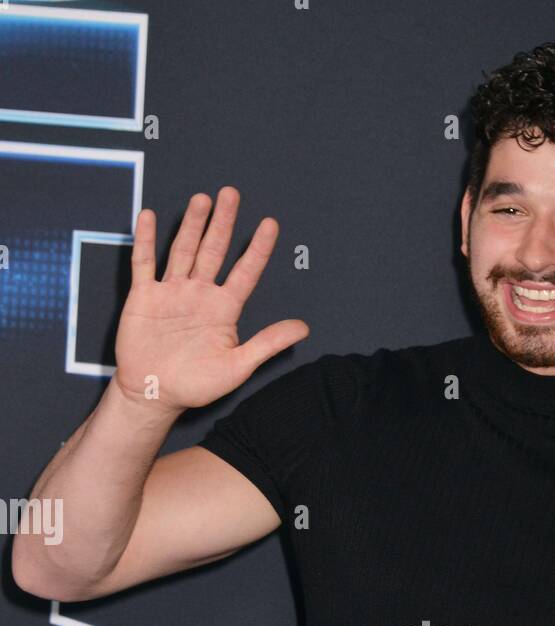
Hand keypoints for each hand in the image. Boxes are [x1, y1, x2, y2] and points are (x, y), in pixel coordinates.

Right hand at [113, 186, 309, 412]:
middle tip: (232, 193)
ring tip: (202, 199)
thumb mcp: (238, 366)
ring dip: (192, 225)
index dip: (258, 249)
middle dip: (223, 222)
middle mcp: (199, 294)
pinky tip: (151, 216)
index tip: (271, 224)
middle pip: (214, 251)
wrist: (154, 395)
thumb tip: (303, 328)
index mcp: (224, 309)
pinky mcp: (144, 296)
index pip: (246, 272)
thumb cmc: (197, 385)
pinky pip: (145, 263)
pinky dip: (146, 240)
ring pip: (184, 250)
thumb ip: (267, 343)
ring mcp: (171, 293)